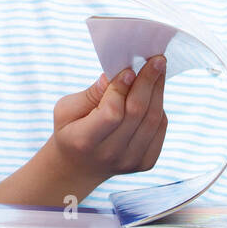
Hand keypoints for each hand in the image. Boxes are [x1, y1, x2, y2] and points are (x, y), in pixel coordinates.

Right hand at [44, 55, 168, 189]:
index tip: (128, 68)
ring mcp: (131, 161)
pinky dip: (159, 107)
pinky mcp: (146, 162)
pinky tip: (154, 92)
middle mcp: (111, 155)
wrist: (78, 167)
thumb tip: (116, 74)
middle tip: (157, 59)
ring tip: (159, 69)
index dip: (121, 89)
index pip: (112, 113)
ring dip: (158, 90)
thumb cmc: (70, 130)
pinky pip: (160, 128)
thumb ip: (91, 94)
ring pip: (153, 119)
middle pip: (137, 114)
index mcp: (85, 141)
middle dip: (148, 82)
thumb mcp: (66, 110)